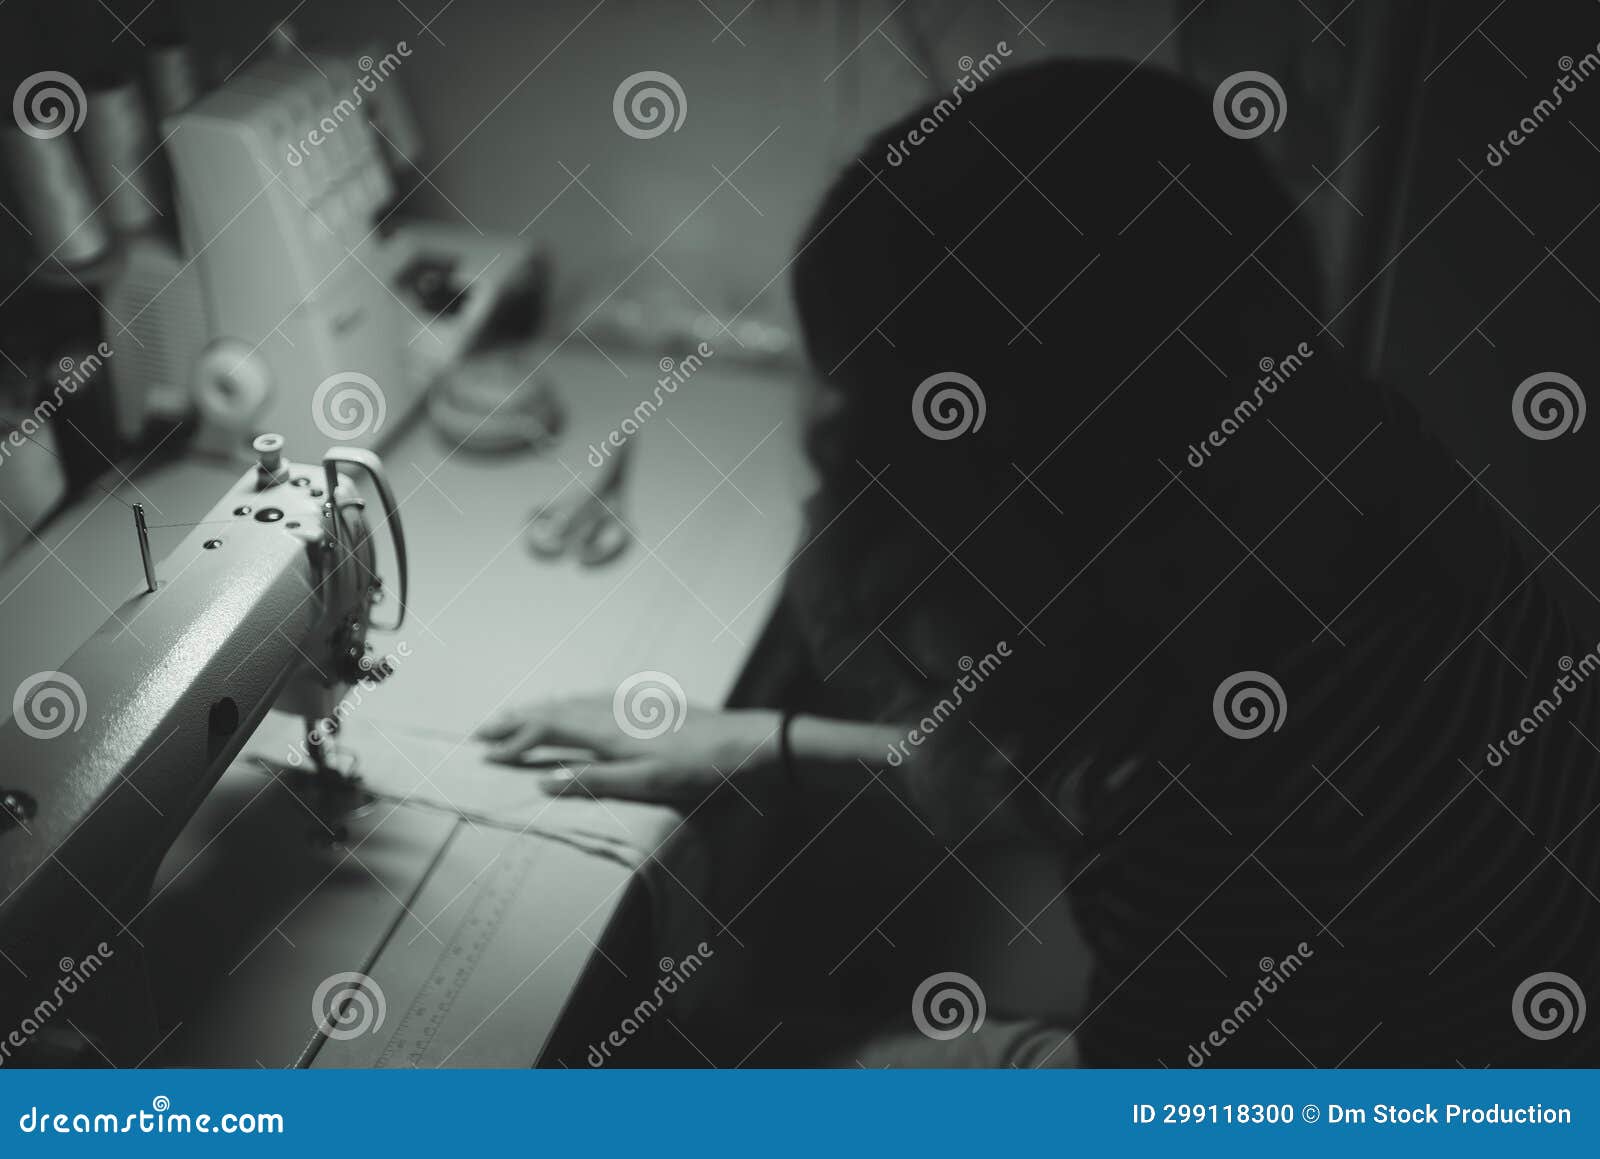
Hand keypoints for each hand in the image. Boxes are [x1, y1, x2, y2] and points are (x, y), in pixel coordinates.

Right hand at [473, 695, 782, 804]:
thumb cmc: (698, 770)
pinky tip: (574, 706)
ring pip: (573, 701)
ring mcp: (631, 703)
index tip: (486, 753)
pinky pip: (595, 698)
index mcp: (606, 730)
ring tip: (518, 716)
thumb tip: (542, 780)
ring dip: (541, 709)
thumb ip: (593, 780)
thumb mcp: (644, 783)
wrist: (746, 743)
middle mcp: (613, 710)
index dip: (515, 741)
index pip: (547, 730)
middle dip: (518, 719)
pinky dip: (571, 703)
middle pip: (554, 710)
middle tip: (484, 729)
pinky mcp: (648, 704)